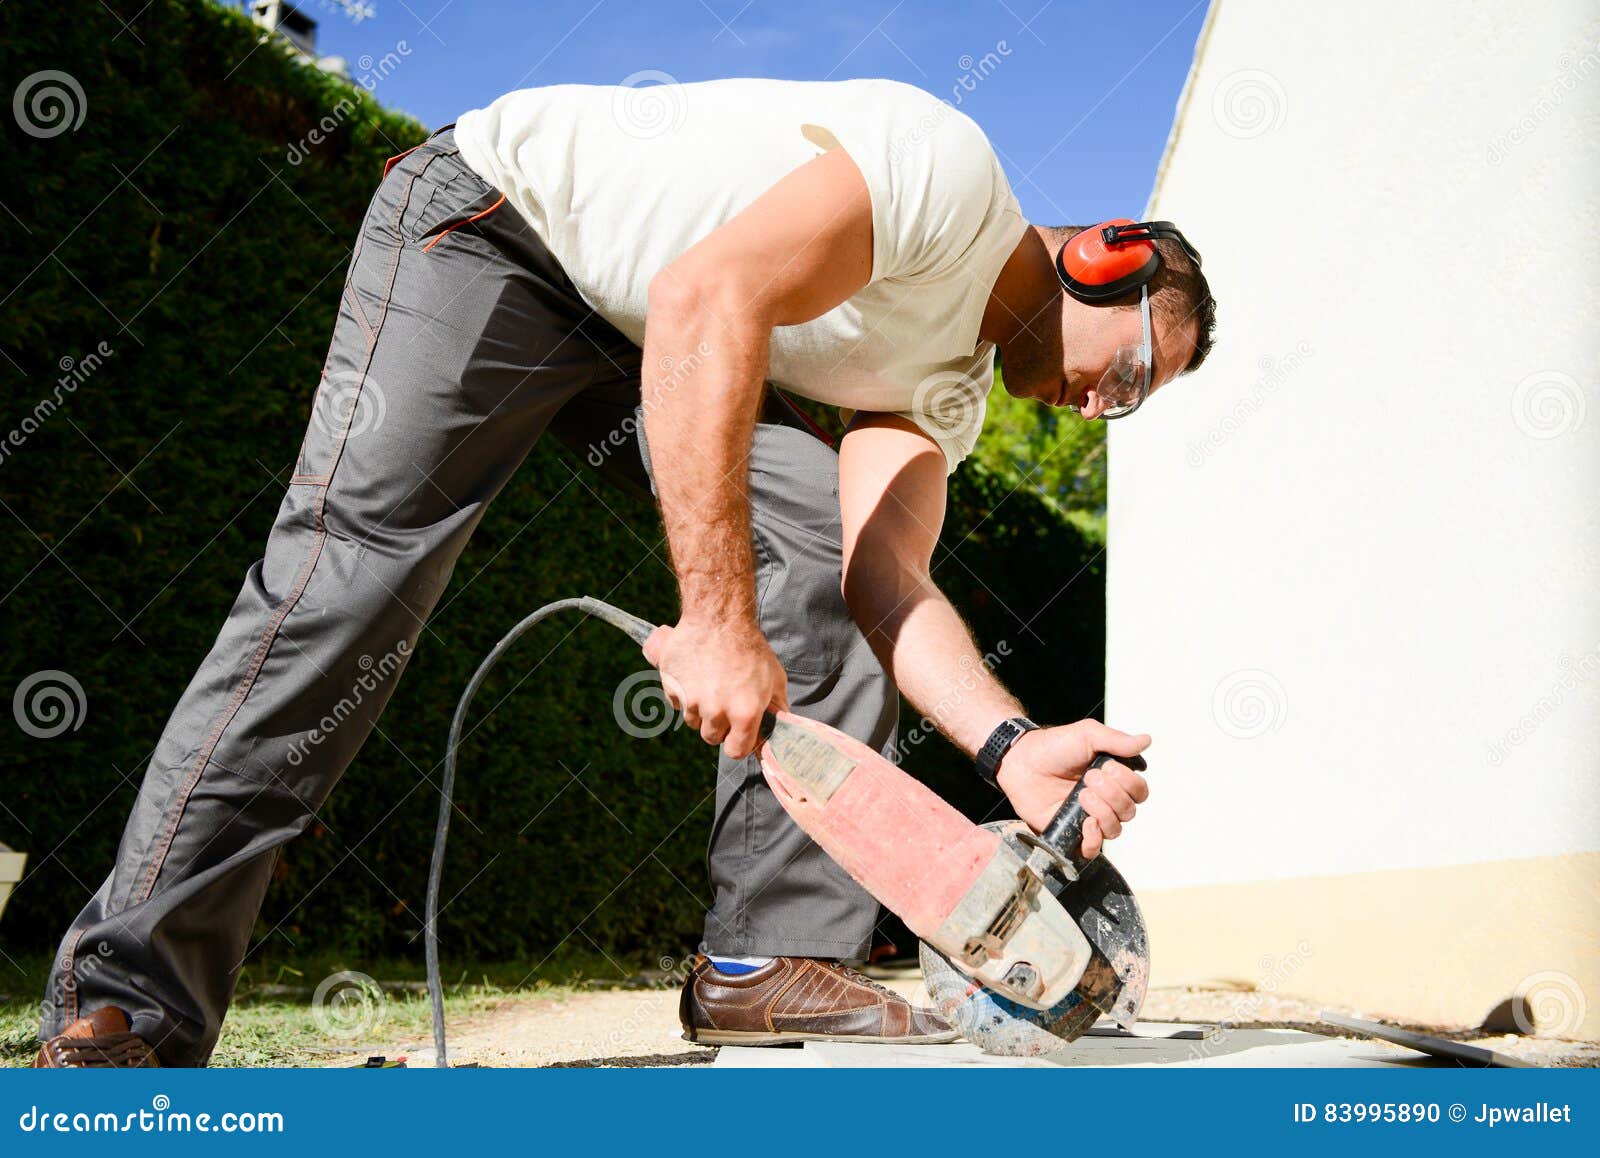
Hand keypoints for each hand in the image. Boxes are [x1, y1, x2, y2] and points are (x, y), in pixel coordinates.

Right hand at [642, 619, 787, 758]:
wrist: (718, 617)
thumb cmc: (750, 647)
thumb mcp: (775, 678)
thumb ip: (777, 708)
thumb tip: (779, 729)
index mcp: (744, 714)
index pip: (736, 751)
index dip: (738, 744)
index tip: (739, 735)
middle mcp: (716, 711)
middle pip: (712, 738)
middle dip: (719, 726)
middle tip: (725, 702)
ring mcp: (691, 700)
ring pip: (693, 721)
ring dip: (701, 710)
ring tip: (711, 684)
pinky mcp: (672, 687)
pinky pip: (678, 703)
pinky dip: (685, 694)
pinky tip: (696, 675)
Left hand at [995, 720, 1150, 857]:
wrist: (1022, 760)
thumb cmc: (1054, 746)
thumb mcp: (1087, 735)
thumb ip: (1116, 740)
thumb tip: (1147, 741)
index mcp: (1114, 779)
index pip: (1139, 791)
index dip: (1128, 782)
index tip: (1105, 767)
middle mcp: (1105, 800)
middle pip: (1129, 811)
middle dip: (1113, 794)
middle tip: (1088, 778)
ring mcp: (1088, 816)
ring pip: (1115, 829)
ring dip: (1104, 812)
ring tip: (1082, 795)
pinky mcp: (1070, 830)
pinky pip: (1092, 849)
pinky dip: (1094, 840)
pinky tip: (1086, 822)